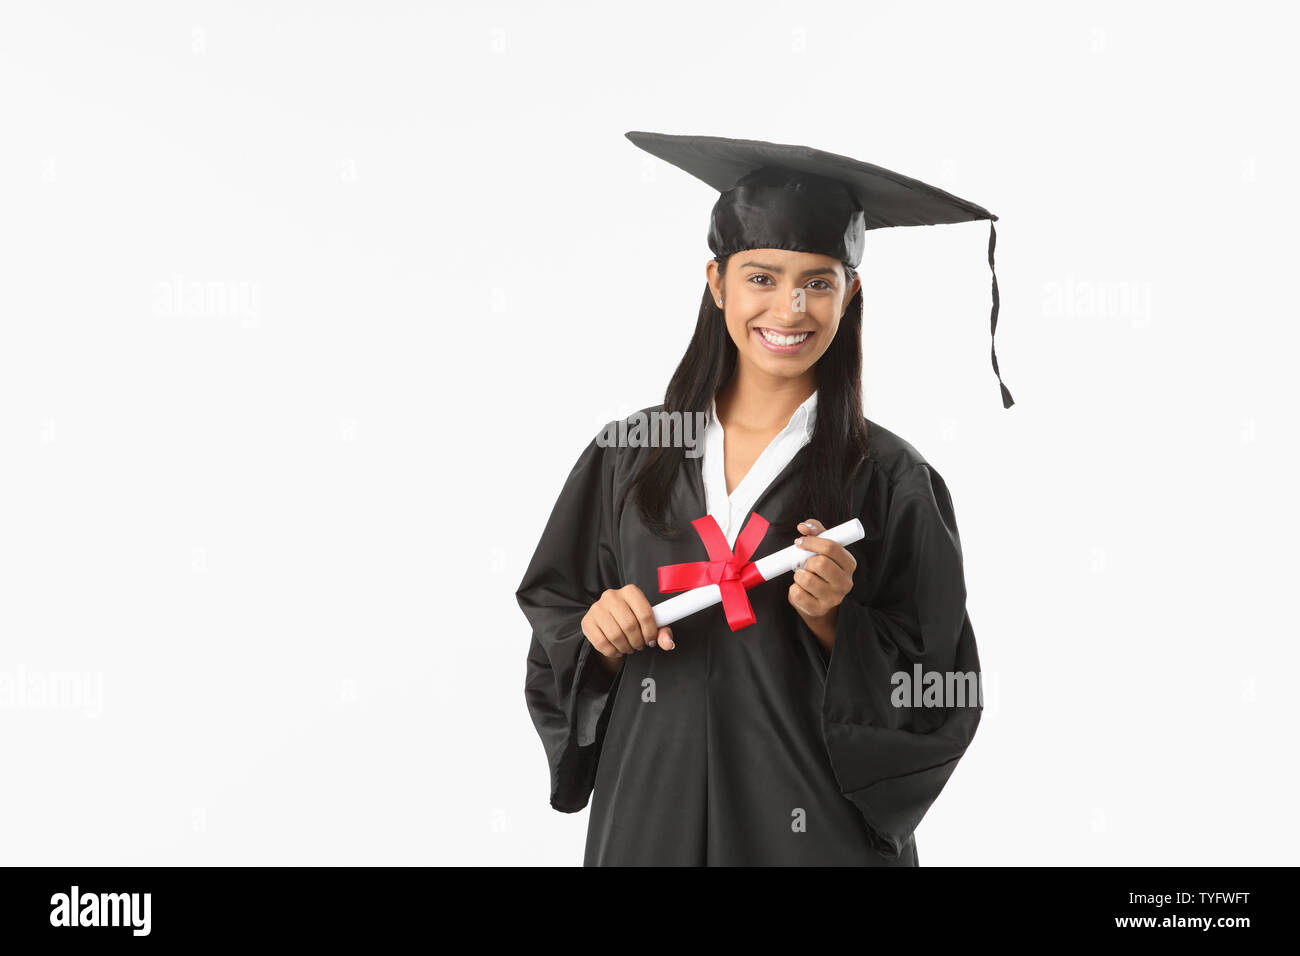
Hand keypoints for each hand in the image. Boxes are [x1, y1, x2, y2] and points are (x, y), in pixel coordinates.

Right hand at [582, 585, 675, 671]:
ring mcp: (597, 608)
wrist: (609, 623)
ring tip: (629, 647)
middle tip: (639, 645)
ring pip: (615, 635)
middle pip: (630, 625)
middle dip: (638, 641)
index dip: (651, 631)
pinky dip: (612, 651)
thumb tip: (669, 644)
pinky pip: (601, 642)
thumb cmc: (633, 620)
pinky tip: (617, 649)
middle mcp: (611, 596)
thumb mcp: (650, 623)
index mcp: (630, 591)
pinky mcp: (587, 621)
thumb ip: (662, 632)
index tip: (651, 640)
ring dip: (626, 647)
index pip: (645, 613)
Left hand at [788, 518, 856, 646]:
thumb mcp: (822, 549)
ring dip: (799, 575)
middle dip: (807, 561)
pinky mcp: (818, 609)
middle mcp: (846, 582)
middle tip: (805, 563)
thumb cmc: (821, 568)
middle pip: (820, 563)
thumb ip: (816, 532)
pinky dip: (794, 589)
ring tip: (803, 576)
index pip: (831, 547)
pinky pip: (797, 594)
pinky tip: (801, 589)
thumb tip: (803, 526)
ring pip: (807, 579)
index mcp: (849, 564)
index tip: (799, 542)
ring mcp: (833, 598)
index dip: (812, 542)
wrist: (818, 598)